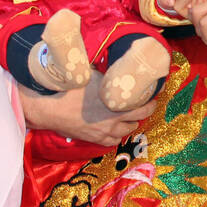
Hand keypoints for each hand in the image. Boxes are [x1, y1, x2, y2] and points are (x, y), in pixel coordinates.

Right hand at [19, 71, 156, 146]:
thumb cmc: (71, 89)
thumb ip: (110, 76)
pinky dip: (116, 134)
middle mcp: (113, 121)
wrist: (50, 108)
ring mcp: (104, 132)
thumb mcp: (93, 75)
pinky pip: (113, 141)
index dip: (153, 100)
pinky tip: (113, 127)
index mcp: (116, 105)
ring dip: (129, 123)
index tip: (156, 92)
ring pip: (126, 131)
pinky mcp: (94, 139)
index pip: (146, 107)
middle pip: (139, 120)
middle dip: (143, 111)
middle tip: (142, 103)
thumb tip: (121, 66)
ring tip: (127, 114)